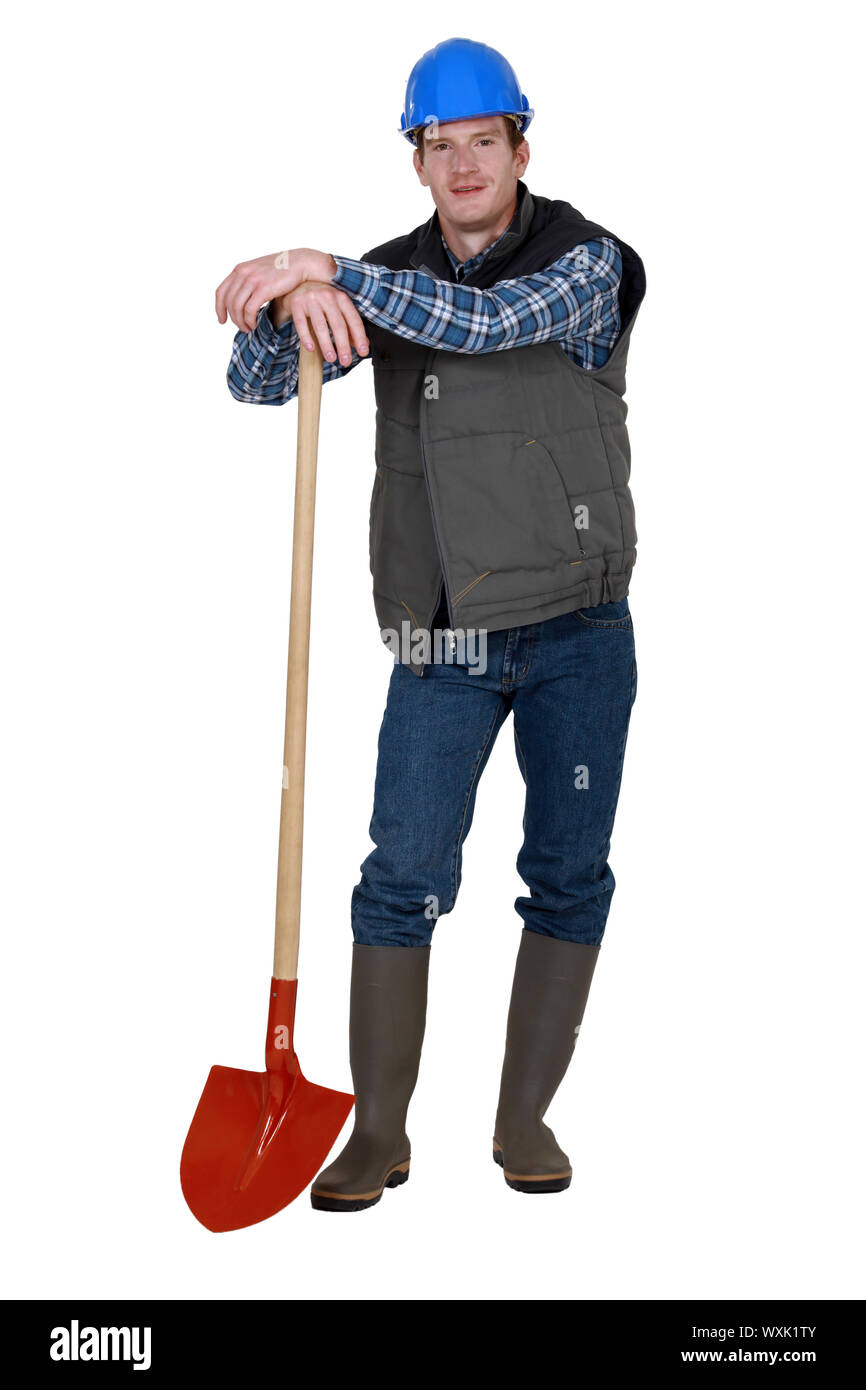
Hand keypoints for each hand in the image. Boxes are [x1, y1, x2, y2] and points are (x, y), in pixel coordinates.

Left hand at [215, 248, 337, 331]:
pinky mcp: (263, 288)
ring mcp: (252, 280)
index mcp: (240, 269)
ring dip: (241, 322)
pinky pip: (249, 310)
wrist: (299, 263)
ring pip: (238, 308)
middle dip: (233, 319)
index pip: (221, 292)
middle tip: (242, 328)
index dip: (219, 308)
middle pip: (228, 302)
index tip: (222, 320)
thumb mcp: (259, 271)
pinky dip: (250, 321)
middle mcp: (243, 273)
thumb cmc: (282, 270)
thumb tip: (241, 298)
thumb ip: (248, 281)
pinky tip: (255, 324)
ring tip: (249, 328)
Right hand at [273, 282, 368, 364]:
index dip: (359, 337)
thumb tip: (363, 345)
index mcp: (341, 298)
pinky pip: (301, 323)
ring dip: (327, 345)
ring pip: (320, 326)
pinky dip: (306, 338)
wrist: (298, 285)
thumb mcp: (338, 309)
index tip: (363, 352)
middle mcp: (328, 296)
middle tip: (346, 361)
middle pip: (338, 324)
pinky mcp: (297, 303)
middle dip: (343, 345)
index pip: (353, 320)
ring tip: (331, 358)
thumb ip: (350, 325)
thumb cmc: (322, 300)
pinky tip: (311, 348)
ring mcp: (311, 299)